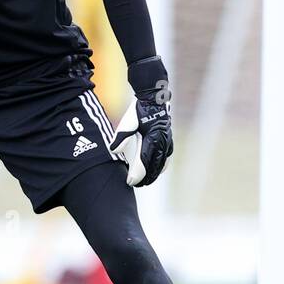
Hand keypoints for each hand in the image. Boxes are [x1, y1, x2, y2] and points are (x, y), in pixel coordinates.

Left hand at [109, 55, 172, 186]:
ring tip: (144, 182)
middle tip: (135, 185)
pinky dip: (160, 167)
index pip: (144, 161)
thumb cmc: (139, 111)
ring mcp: (167, 142)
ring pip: (162, 164)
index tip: (130, 182)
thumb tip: (114, 151)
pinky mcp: (169, 141)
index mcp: (153, 138)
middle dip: (145, 178)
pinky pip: (166, 158)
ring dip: (153, 174)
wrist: (154, 99)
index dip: (137, 174)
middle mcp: (163, 142)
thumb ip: (121, 137)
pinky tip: (154, 171)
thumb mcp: (127, 122)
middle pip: (154, 167)